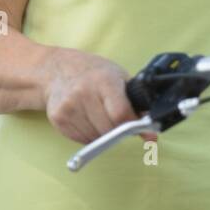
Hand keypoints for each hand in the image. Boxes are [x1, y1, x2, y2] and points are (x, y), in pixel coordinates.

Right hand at [41, 48, 157, 143]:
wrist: (58, 69)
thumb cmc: (94, 73)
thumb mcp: (119, 78)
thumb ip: (136, 104)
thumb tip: (151, 133)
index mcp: (103, 80)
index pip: (120, 113)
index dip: (133, 125)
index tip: (143, 131)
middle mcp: (83, 93)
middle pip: (108, 129)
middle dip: (119, 130)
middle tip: (120, 121)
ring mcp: (68, 107)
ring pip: (96, 137)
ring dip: (104, 134)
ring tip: (101, 115)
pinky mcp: (58, 119)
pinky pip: (82, 140)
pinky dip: (90, 135)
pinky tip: (88, 119)